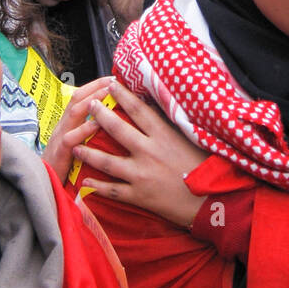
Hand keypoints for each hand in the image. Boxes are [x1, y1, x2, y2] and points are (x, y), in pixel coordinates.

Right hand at [41, 76, 112, 179]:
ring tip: (109, 93)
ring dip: (92, 101)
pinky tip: (98, 125)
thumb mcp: (76, 144)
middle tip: (114, 80)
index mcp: (68, 123)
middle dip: (96, 87)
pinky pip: (70, 138)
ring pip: (74, 113)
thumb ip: (87, 131)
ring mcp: (59, 138)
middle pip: (77, 99)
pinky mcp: (59, 154)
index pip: (80, 97)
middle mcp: (63, 126)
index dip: (95, 85)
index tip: (113, 78)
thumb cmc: (64, 166)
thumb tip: (109, 120)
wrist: (43, 188)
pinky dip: (84, 130)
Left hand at [75, 79, 207, 227]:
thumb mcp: (192, 141)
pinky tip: (85, 181)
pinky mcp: (140, 196)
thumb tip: (157, 109)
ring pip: (108, 162)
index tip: (110, 85)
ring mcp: (142, 175)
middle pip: (118, 130)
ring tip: (75, 144)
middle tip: (89, 106)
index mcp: (164, 136)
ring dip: (89, 152)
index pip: (139, 110)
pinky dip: (97, 186)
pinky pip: (113, 190)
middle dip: (100, 116)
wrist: (214, 203)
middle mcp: (149, 152)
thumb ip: (172, 128)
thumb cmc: (208, 169)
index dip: (122, 96)